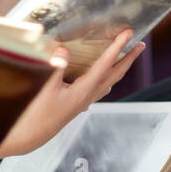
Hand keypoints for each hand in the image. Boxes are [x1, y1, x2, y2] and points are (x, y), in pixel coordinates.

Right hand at [0, 28, 144, 159]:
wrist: (30, 137)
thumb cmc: (36, 114)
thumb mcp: (45, 87)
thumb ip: (56, 67)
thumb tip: (64, 49)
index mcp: (84, 90)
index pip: (105, 64)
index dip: (117, 47)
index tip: (127, 34)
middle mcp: (88, 96)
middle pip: (115, 75)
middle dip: (129, 59)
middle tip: (140, 45)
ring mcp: (83, 102)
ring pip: (109, 83)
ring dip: (119, 69)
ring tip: (125, 58)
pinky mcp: (77, 105)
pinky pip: (99, 90)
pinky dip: (105, 80)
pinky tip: (101, 79)